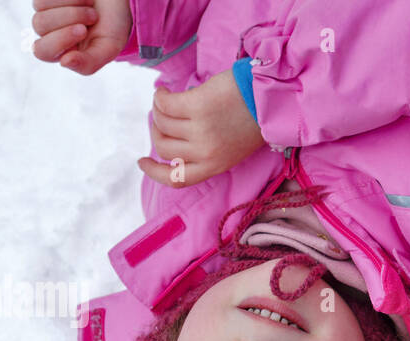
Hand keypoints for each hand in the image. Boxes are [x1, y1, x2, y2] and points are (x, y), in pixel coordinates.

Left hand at [31, 0, 132, 75]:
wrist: (118, 3)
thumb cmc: (112, 26)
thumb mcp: (108, 49)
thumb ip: (88, 63)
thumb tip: (64, 62)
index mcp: (62, 53)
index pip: (42, 51)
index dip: (59, 40)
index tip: (83, 30)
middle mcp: (49, 33)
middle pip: (39, 26)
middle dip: (69, 17)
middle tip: (93, 17)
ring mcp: (45, 12)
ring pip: (40, 8)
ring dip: (71, 6)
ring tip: (90, 6)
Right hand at [137, 70, 265, 187]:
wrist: (267, 98)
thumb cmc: (250, 120)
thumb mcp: (230, 148)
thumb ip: (205, 152)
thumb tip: (172, 145)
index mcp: (214, 166)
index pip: (177, 180)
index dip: (155, 173)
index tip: (142, 162)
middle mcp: (206, 153)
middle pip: (163, 148)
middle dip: (157, 130)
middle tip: (163, 115)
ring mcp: (201, 130)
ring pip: (161, 123)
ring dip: (158, 110)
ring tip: (166, 99)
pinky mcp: (197, 106)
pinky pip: (164, 104)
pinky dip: (160, 96)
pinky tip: (164, 91)